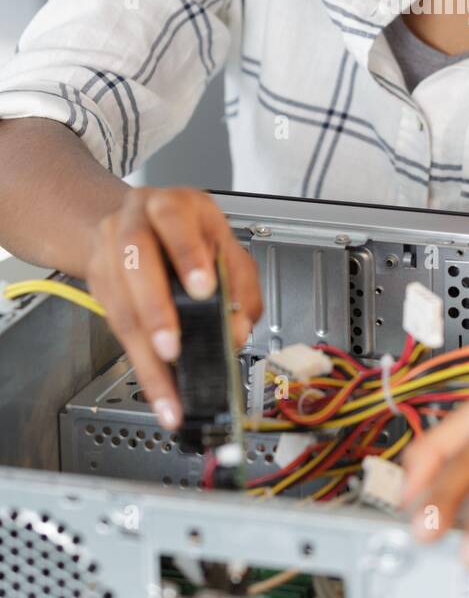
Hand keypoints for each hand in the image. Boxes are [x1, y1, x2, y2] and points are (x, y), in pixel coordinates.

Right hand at [83, 186, 261, 432]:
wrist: (130, 220)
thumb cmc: (183, 232)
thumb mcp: (221, 241)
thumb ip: (239, 280)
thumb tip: (238, 328)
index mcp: (172, 206)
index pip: (176, 222)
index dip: (188, 255)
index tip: (204, 289)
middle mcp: (134, 224)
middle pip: (136, 262)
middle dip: (156, 310)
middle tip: (172, 347)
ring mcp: (109, 254)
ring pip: (120, 304)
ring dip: (145, 354)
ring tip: (168, 391)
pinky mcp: (99, 286)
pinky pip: (116, 328)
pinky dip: (141, 363)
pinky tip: (158, 389)